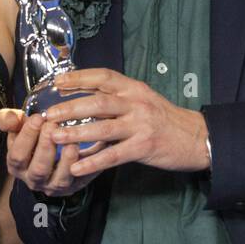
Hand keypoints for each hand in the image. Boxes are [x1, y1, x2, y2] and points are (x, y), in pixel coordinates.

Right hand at [0, 107, 97, 197]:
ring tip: (72, 143)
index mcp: (17, 165)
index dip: (26, 137)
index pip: (18, 155)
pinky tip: (92, 154)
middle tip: (53, 126)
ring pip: (59, 180)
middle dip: (46, 147)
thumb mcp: (18, 128)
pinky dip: (87, 169)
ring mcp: (54, 186)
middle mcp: (34, 179)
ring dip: (66, 161)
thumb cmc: (32, 137)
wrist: (51, 154)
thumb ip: (10, 120)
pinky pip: (81, 181)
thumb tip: (10, 117)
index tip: (38, 117)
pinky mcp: (73, 186)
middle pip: (39, 169)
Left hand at [42, 69, 210, 177]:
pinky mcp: (144, 147)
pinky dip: (93, 162)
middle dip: (69, 108)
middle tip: (48, 115)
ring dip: (75, 133)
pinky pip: (113, 155)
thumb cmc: (165, 119)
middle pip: (97, 101)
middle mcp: (136, 103)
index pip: (103, 76)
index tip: (56, 82)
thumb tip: (84, 97)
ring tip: (54, 138)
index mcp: (134, 88)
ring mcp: (141, 125)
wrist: (197, 137)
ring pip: (102, 127)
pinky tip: (76, 167)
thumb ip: (118, 98)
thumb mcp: (144, 99)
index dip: (78, 77)